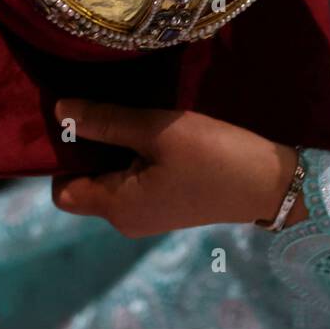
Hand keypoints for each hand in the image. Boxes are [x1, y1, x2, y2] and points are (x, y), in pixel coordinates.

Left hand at [50, 99, 305, 236]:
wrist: (270, 183)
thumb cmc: (213, 155)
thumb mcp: (159, 130)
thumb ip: (107, 121)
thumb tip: (59, 110)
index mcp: (116, 207)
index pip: (61, 190)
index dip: (63, 156)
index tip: (81, 118)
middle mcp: (125, 220)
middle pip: (86, 183)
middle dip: (92, 148)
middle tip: (109, 109)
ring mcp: (148, 216)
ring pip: (112, 180)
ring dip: (117, 150)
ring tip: (136, 117)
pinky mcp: (168, 206)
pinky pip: (135, 182)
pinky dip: (137, 158)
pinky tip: (157, 134)